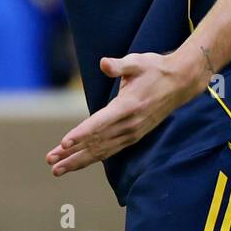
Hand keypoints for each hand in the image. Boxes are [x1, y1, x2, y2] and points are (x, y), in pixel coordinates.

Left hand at [46, 44, 210, 176]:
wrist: (180, 83)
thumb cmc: (155, 69)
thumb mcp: (137, 62)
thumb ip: (119, 65)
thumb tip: (104, 63)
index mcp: (128, 106)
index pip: (100, 123)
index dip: (81, 134)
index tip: (64, 143)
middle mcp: (130, 124)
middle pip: (96, 142)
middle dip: (72, 154)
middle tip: (50, 162)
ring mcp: (132, 133)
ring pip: (101, 151)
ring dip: (78, 160)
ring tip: (57, 169)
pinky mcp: (133, 136)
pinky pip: (109, 151)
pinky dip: (92, 158)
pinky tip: (77, 164)